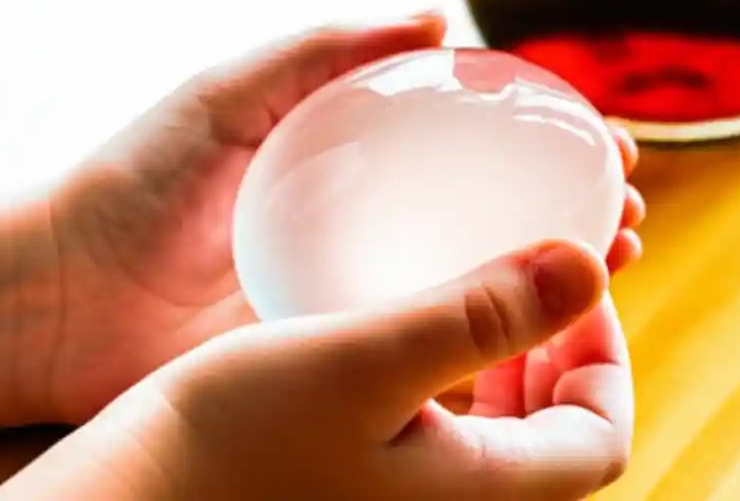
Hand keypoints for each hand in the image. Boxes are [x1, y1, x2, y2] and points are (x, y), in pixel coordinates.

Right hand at [0, 240, 631, 500]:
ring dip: (509, 361)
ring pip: (502, 438)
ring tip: (473, 290)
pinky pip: (443, 436)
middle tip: (530, 276)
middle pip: (560, 439)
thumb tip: (588, 262)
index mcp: (477, 497)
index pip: (604, 440)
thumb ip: (480, 314)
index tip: (571, 278)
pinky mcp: (360, 489)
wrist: (131, 496)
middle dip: (563, 352)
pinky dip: (452, 379)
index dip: (608, 355)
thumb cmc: (229, 437)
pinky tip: (402, 326)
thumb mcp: (363, 359)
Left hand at [21, 14, 645, 422]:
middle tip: (633, 215)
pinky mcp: (333, 366)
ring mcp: (355, 305)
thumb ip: (323, 48)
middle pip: (495, 227)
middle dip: (576, 223)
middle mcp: (366, 237)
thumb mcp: (231, 92)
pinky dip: (485, 353)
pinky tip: (539, 345)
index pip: (476, 157)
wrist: (58, 297)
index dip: (550, 150)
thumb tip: (436, 15)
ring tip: (618, 271)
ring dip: (554, 289)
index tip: (611, 145)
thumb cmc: (136, 185)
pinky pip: (421, 359)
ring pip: (476, 299)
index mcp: (353, 172)